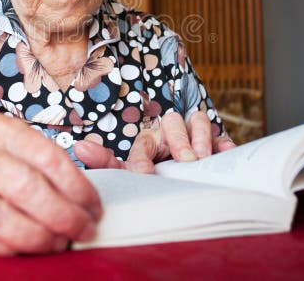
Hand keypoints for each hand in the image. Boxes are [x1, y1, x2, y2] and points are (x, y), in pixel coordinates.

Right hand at [0, 115, 101, 255]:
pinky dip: (11, 250)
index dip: (79, 187)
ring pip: (2, 219)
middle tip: (83, 230)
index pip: (49, 157)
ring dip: (38, 238)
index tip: (94, 207)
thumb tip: (94, 181)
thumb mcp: (15, 144)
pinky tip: (28, 249)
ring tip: (58, 243)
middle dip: (64, 216)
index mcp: (3, 131)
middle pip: (27, 188)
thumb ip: (49, 159)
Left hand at [74, 111, 236, 172]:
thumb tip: (79, 148)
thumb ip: (106, 163)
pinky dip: (223, 142)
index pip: (142, 144)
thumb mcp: (128, 172)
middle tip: (185, 161)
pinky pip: (222, 135)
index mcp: (148, 141)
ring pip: (197, 120)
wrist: (182, 184)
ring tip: (202, 157)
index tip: (145, 174)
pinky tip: (225, 152)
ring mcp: (195, 135)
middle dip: (178, 141)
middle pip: (172, 123)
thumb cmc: (151, 175)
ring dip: (200, 138)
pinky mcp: (217, 142)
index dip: (143, 158)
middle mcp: (171, 133)